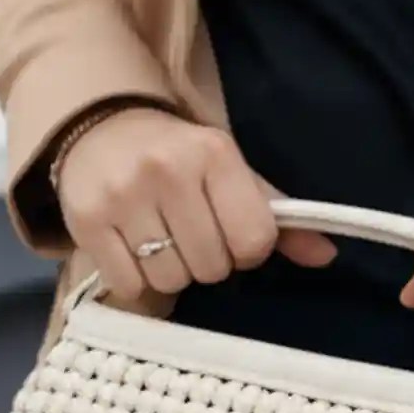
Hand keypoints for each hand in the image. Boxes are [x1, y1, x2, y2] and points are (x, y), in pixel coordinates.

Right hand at [56, 107, 335, 299]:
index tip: (232, 235)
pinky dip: (137, 280)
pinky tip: (134, 250)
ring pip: (170, 279)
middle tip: (193, 237)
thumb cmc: (180, 156)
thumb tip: (326, 256)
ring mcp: (123, 197)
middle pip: (211, 266)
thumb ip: (277, 216)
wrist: (100, 127)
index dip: (248, 250)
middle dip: (209, 262)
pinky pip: (129, 285)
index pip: (254, 239)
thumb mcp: (232, 173)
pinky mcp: (87, 222)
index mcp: (215, 155)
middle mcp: (169, 172)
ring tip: (163, 242)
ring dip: (173, 273)